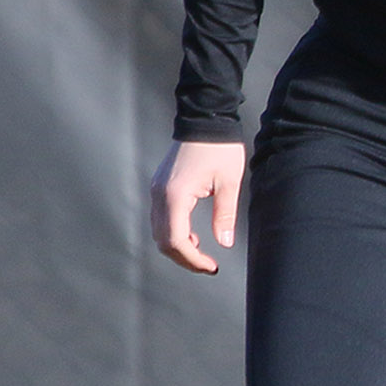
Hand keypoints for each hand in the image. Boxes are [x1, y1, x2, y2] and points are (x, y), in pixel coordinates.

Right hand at [150, 140, 245, 273]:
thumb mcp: (228, 182)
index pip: (175, 241)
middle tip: (207, 266)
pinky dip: (173, 232)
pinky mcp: (160, 186)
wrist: (205, 118)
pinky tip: (192, 234)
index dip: (192, 260)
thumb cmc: (219, 148)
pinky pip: (160, 218)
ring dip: (177, 246)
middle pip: (162, 241)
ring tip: (201, 252)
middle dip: (184, 258)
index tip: (211, 267)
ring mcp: (157, 190)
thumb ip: (225, 214)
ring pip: (159, 231)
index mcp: (175, 196)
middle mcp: (160, 195)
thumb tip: (225, 243)